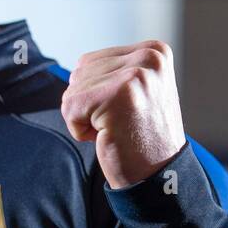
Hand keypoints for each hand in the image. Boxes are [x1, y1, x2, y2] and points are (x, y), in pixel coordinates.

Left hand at [60, 40, 185, 188]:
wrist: (158, 176)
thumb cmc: (143, 139)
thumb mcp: (139, 92)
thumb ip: (114, 72)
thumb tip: (78, 68)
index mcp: (154, 51)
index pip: (90, 61)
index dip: (95, 94)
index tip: (125, 113)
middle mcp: (149, 57)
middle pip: (79, 73)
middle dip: (88, 105)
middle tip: (120, 124)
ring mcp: (136, 74)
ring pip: (73, 90)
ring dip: (85, 117)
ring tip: (116, 129)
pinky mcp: (118, 95)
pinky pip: (70, 107)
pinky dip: (80, 129)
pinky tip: (108, 136)